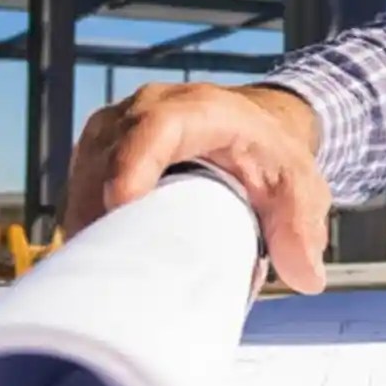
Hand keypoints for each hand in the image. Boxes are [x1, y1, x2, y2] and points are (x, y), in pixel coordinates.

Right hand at [63, 82, 331, 294]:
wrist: (260, 128)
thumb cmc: (274, 155)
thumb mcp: (299, 187)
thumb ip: (303, 228)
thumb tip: (306, 277)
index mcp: (201, 110)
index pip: (156, 129)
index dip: (134, 167)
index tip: (123, 207)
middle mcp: (150, 108)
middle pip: (108, 155)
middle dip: (106, 211)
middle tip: (117, 266)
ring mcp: (118, 126)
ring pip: (86, 173)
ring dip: (93, 219)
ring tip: (113, 266)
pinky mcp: (99, 148)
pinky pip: (80, 183)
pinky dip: (89, 218)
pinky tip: (105, 253)